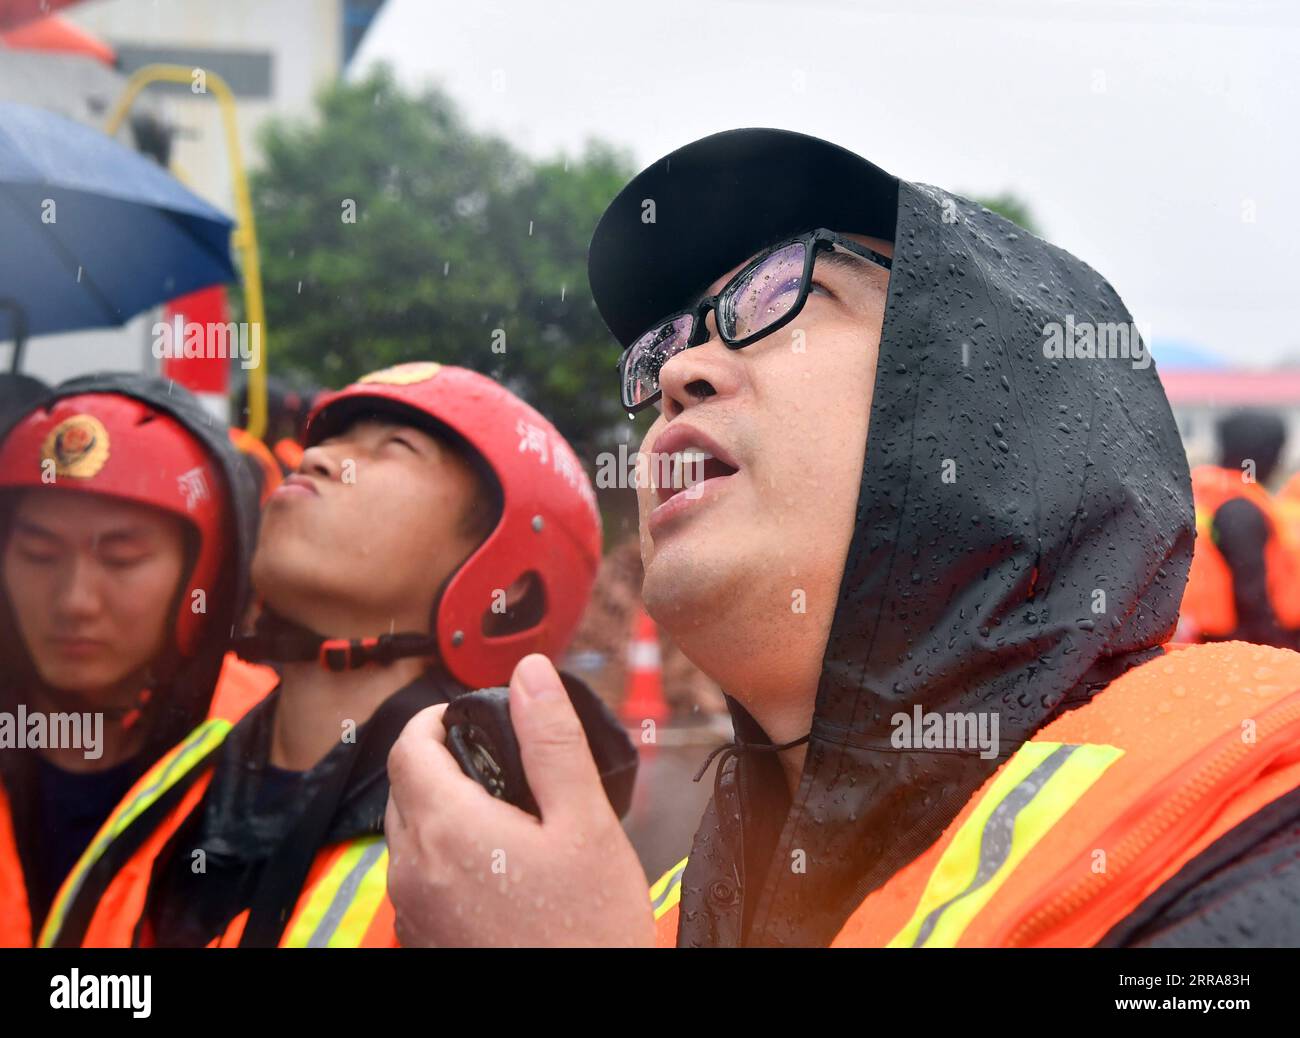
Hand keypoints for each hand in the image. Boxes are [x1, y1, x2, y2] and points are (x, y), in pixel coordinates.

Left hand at [385, 653, 654, 946]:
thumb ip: (551, 742)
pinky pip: (418, 877)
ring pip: (408, 834)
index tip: (468, 714)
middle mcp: (413, 869)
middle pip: (404, 788)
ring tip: (506, 816)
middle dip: (441, 761)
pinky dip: (444, 855)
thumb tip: (529, 674)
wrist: (586, 1016)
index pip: (406, 746)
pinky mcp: (423, 939)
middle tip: (499, 761)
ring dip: (442, 809)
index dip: (434, 718)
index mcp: (446, 828)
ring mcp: (413, 911)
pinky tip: (498, 868)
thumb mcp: (584, 822)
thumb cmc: (588, 929)